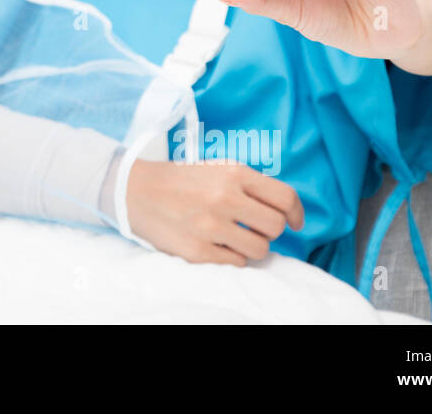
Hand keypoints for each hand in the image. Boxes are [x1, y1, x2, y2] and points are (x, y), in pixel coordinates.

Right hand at [125, 158, 304, 265]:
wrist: (135, 191)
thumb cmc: (182, 180)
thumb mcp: (217, 169)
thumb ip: (250, 184)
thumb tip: (285, 211)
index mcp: (233, 173)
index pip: (285, 197)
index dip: (296, 213)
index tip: (294, 222)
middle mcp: (224, 198)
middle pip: (276, 226)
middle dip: (270, 230)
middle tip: (254, 227)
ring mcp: (211, 226)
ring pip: (260, 249)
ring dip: (252, 245)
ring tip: (234, 236)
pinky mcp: (197, 250)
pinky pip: (237, 262)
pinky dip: (232, 256)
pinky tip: (216, 243)